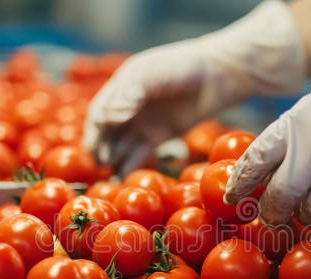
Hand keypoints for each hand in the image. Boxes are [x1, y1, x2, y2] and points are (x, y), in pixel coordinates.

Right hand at [83, 0, 305, 174]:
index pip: (100, 111)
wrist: (215, 75)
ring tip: (106, 178)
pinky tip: (123, 179)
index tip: (95, 144)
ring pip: (121, 145)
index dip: (95, 128)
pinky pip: (139, 154)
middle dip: (100, 149)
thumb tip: (111, 119)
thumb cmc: (181, 66)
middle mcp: (127, 106)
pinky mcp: (158, 136)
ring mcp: (142, 122)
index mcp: (121, 87)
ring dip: (112, 161)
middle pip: (106, 132)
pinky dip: (130, 166)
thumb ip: (129, 93)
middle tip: (97, 165)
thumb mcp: (151, 74)